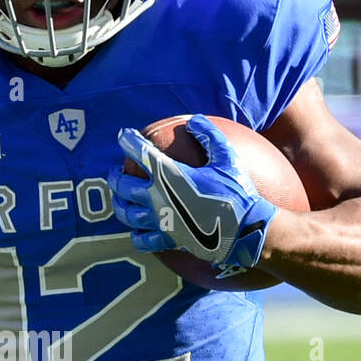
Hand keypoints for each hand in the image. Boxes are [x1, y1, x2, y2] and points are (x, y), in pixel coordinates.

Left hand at [110, 114, 276, 274]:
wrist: (245, 229)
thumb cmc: (237, 191)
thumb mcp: (227, 156)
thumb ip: (209, 134)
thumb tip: (193, 120)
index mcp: (169, 174)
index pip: (139, 152)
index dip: (128, 140)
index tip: (124, 135)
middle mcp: (158, 197)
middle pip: (123, 185)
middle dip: (115, 176)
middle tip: (115, 171)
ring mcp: (160, 221)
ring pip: (126, 213)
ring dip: (119, 203)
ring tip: (119, 198)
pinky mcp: (168, 240)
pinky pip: (142, 240)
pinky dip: (136, 234)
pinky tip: (136, 229)